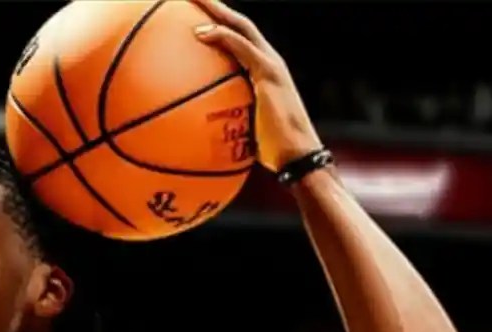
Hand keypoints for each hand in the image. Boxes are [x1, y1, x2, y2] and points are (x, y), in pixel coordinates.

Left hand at [192, 0, 321, 171]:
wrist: (296, 156)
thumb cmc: (270, 151)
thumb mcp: (242, 132)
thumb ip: (225, 121)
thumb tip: (196, 132)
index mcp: (262, 70)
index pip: (239, 39)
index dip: (219, 24)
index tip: (196, 15)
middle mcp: (269, 61)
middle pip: (238, 24)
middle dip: (214, 7)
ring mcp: (271, 64)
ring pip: (240, 27)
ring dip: (215, 10)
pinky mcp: (269, 73)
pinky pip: (241, 47)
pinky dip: (221, 36)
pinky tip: (199, 32)